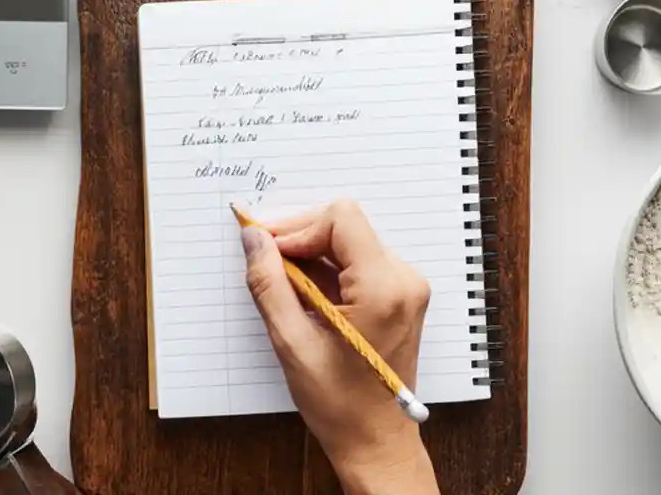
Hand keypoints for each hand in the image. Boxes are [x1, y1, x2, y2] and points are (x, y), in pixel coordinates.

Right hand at [242, 200, 438, 494]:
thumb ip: (269, 284)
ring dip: (313, 256)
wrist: (377, 442)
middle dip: (301, 238)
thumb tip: (254, 239)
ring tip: (285, 287)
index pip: (341, 218)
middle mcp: (404, 280)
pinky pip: (360, 262)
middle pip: (346, 226)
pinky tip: (306, 297)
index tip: (268, 249)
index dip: (297, 227)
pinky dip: (328, 270)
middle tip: (265, 261)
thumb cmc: (340, 405)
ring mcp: (406, 287)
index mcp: (384, 289)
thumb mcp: (292, 343)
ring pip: (350, 242)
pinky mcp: (401, 295)